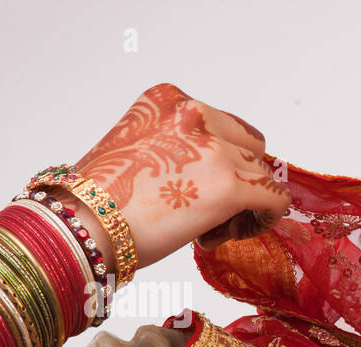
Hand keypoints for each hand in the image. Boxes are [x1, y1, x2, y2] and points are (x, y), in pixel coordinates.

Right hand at [70, 82, 291, 270]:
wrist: (85, 223)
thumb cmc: (105, 199)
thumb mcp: (143, 149)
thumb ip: (185, 149)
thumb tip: (225, 174)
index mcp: (171, 100)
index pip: (226, 126)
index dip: (224, 162)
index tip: (200, 192)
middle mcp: (194, 114)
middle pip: (251, 147)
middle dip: (240, 180)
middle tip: (212, 213)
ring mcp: (215, 148)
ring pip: (262, 175)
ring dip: (246, 205)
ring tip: (211, 230)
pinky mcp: (230, 186)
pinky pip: (275, 198)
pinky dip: (266, 218)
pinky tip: (236, 233)